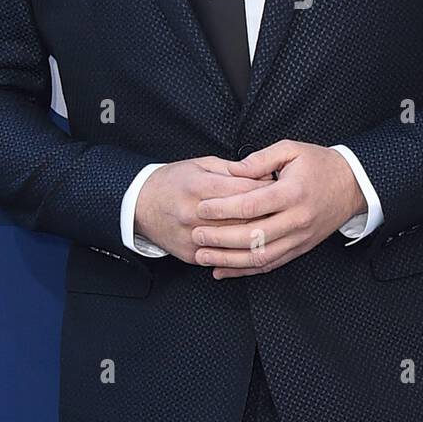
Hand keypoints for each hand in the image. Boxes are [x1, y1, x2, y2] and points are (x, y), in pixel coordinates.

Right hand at [134, 156, 274, 263]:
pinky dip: (241, 251)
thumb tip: (261, 176)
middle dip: (267, 212)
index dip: (264, 188)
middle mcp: (193, 213)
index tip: (278, 186)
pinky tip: (255, 243)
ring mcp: (191, 237)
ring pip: (236, 240)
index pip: (242, 190)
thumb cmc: (173, 181)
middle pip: (242, 217)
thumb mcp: (200, 165)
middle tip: (282, 207)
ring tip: (273, 225)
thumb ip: (231, 169)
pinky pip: (223, 257)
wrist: (140, 206)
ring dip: (258, 234)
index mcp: (197, 186)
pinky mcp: (191, 255)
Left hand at [192, 139, 365, 278]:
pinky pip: (270, 264)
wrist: (353, 185)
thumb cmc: (320, 164)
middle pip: (253, 236)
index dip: (223, 208)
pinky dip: (244, 271)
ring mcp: (299, 237)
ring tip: (202, 256)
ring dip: (228, 260)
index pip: (251, 205)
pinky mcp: (300, 248)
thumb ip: (260, 159)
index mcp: (293, 192)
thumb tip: (232, 170)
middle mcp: (297, 219)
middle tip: (196, 234)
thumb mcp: (292, 149)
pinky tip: (222, 270)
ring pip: (259, 257)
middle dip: (220, 238)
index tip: (202, 207)